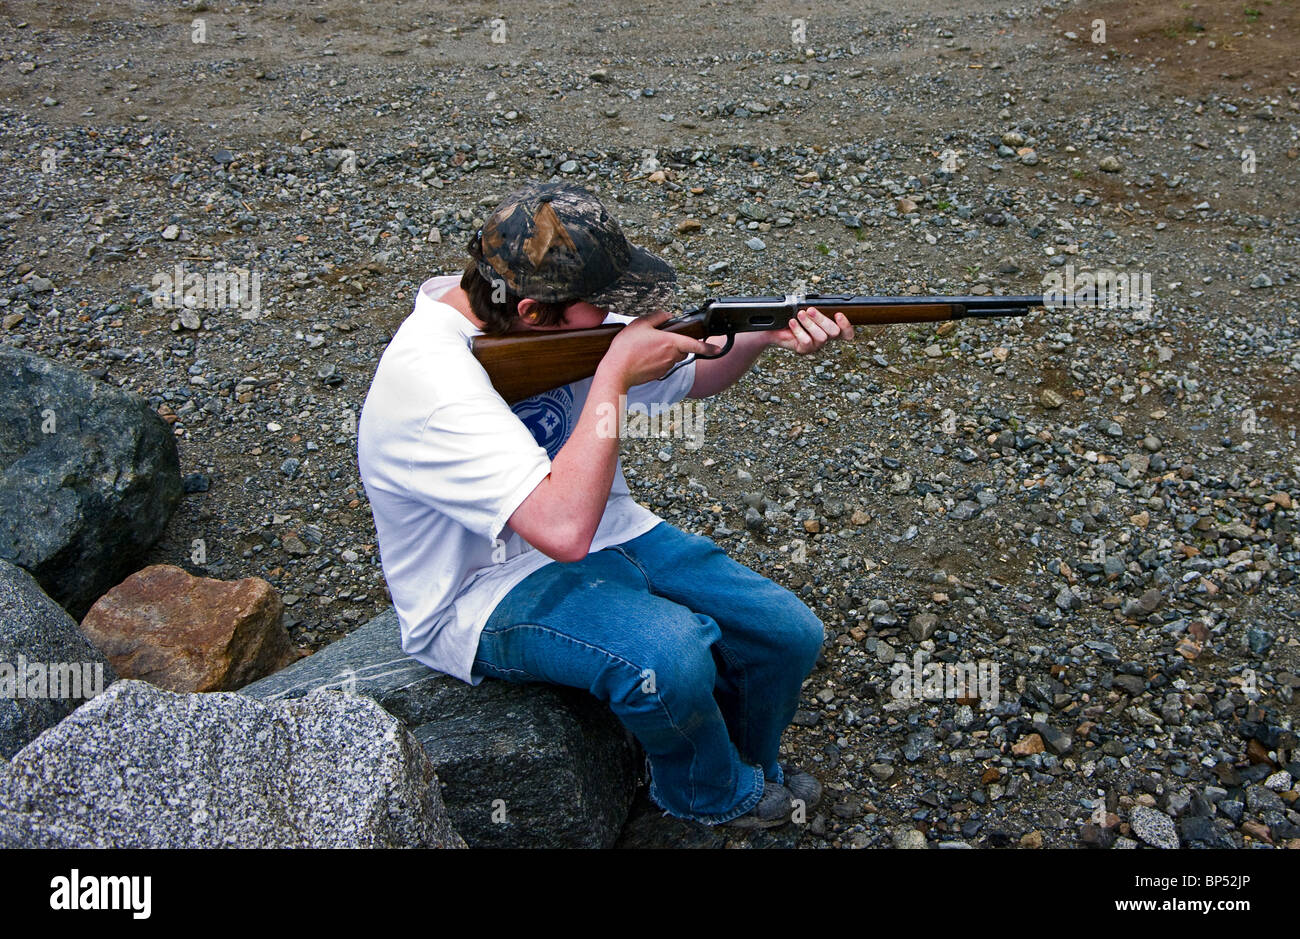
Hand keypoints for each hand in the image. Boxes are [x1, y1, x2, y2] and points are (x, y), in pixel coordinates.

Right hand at [599, 309, 713, 388]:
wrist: (616, 371)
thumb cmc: (627, 348)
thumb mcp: (640, 324)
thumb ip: (657, 317)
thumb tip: (667, 315)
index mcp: (670, 342)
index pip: (695, 345)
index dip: (708, 347)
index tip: (718, 349)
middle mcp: (671, 356)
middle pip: (682, 349)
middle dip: (676, 343)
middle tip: (658, 338)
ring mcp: (665, 367)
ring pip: (672, 357)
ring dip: (665, 351)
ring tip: (645, 347)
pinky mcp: (658, 374)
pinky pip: (663, 364)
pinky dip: (657, 360)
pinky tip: (642, 356)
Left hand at [766, 306, 854, 353]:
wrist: (774, 327)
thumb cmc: (792, 316)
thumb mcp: (805, 310)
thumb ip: (814, 308)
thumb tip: (816, 304)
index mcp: (829, 328)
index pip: (846, 332)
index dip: (846, 325)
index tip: (838, 314)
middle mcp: (825, 338)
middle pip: (835, 332)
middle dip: (822, 319)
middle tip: (810, 310)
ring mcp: (815, 345)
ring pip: (821, 336)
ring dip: (809, 323)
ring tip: (799, 314)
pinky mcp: (805, 349)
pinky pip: (806, 341)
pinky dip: (798, 330)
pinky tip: (792, 322)